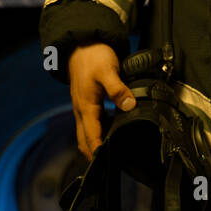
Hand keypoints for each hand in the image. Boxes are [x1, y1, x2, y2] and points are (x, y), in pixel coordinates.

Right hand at [68, 42, 136, 159]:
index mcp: (86, 106)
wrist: (82, 44)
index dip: (98, 152)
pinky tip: (114, 129)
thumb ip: (118, 89)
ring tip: (113, 152)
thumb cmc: (93, 56)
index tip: (106, 166)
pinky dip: (99, 130)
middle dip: (94, 154)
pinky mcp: (86, 101)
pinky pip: (91, 122)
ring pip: (87, 132)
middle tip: (108, 166)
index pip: (91, 136)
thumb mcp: (108, 71)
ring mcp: (82, 106)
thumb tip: (129, 105)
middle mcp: (81, 110)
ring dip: (96, 143)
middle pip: (85, 139)